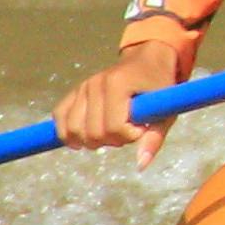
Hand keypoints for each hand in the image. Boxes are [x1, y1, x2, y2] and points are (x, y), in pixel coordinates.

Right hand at [55, 18, 189, 160]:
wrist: (148, 59)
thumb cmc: (159, 85)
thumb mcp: (165, 111)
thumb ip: (153, 138)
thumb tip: (140, 165)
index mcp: (118, 84)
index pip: (114, 127)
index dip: (129, 136)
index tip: (141, 128)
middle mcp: (94, 84)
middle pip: (92, 133)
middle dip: (112, 141)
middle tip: (128, 130)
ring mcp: (82, 86)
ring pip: (72, 129)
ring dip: (91, 140)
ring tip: (110, 131)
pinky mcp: (75, 91)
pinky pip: (59, 116)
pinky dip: (67, 132)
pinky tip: (84, 137)